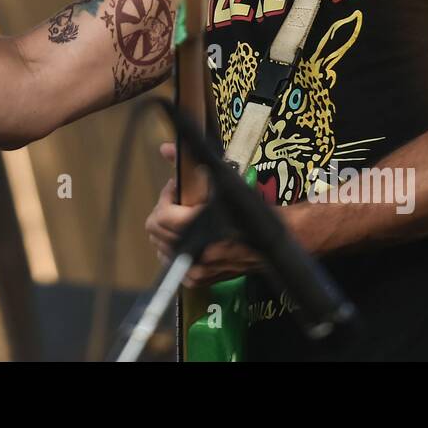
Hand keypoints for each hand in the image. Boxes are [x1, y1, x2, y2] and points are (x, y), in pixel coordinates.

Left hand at [145, 142, 263, 287]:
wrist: (272, 240)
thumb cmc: (252, 212)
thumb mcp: (224, 182)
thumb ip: (188, 162)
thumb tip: (165, 148)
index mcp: (202, 230)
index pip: (160, 216)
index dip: (166, 197)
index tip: (177, 188)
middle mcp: (197, 253)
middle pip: (155, 230)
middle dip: (164, 210)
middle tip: (178, 200)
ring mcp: (197, 269)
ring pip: (160, 246)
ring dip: (167, 229)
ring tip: (182, 216)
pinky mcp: (199, 278)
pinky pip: (171, 262)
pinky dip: (174, 248)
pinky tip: (186, 236)